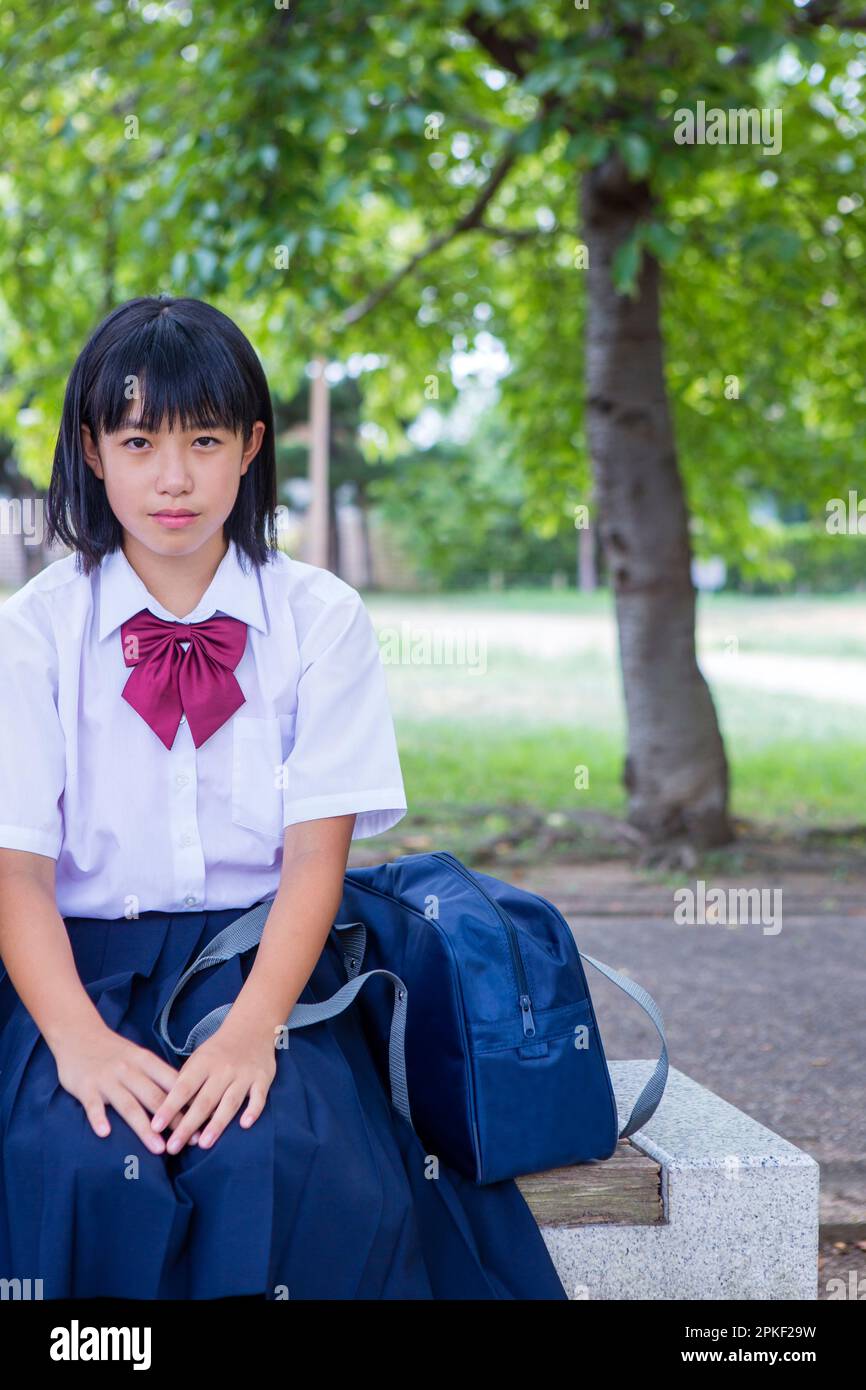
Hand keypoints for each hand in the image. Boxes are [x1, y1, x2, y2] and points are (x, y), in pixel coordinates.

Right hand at [52, 1022, 199, 1154]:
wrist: (78, 1033)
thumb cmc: (114, 1051)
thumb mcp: (139, 1057)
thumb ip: (157, 1076)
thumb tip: (185, 1097)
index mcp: (145, 1061)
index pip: (172, 1083)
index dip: (189, 1103)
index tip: (203, 1122)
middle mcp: (129, 1069)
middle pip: (155, 1097)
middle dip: (174, 1121)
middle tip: (188, 1142)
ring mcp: (107, 1079)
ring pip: (129, 1106)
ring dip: (144, 1128)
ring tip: (158, 1149)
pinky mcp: (86, 1086)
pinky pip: (93, 1105)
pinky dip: (99, 1118)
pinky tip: (105, 1133)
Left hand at [150, 1020, 277, 1153]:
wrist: (252, 1028)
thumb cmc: (218, 1050)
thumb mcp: (198, 1059)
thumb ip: (187, 1082)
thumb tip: (170, 1113)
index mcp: (203, 1063)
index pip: (183, 1088)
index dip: (169, 1107)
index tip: (155, 1127)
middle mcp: (223, 1069)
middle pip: (204, 1101)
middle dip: (188, 1125)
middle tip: (173, 1148)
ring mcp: (244, 1074)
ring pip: (229, 1102)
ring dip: (216, 1124)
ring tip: (203, 1144)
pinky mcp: (263, 1079)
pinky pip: (259, 1097)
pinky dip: (253, 1110)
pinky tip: (245, 1125)